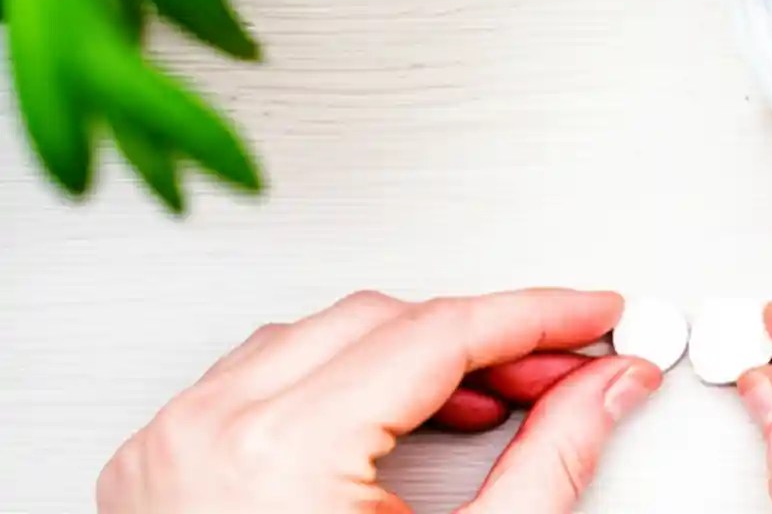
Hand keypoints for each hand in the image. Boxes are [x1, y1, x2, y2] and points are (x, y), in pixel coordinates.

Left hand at [96, 289, 662, 513]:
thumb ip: (548, 463)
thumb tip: (601, 392)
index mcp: (280, 457)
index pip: (438, 336)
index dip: (534, 317)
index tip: (588, 316)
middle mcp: (210, 435)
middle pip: (384, 322)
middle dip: (487, 337)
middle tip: (562, 367)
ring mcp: (173, 445)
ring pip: (323, 335)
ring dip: (418, 352)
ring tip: (492, 394)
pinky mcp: (162, 462)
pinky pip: (267, 373)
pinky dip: (347, 376)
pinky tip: (403, 407)